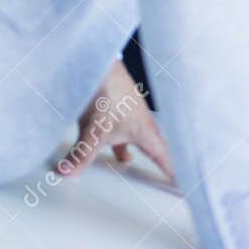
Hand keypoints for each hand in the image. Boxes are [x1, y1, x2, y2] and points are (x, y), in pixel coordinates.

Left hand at [58, 61, 172, 180]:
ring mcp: (131, 113)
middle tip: (167, 172)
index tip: (181, 184)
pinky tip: (102, 135)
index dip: (172, 172)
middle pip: (155, 147)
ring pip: (135, 136)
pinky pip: (121, 126)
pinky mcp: (119, 105)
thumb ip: (80, 154)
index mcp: (145, 133)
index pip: (164, 158)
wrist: (99, 64)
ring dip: (131, 147)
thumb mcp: (93, 131)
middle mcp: (142, 123)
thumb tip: (68, 171)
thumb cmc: (108, 92)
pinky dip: (116, 135)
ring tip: (125, 159)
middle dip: (159, 161)